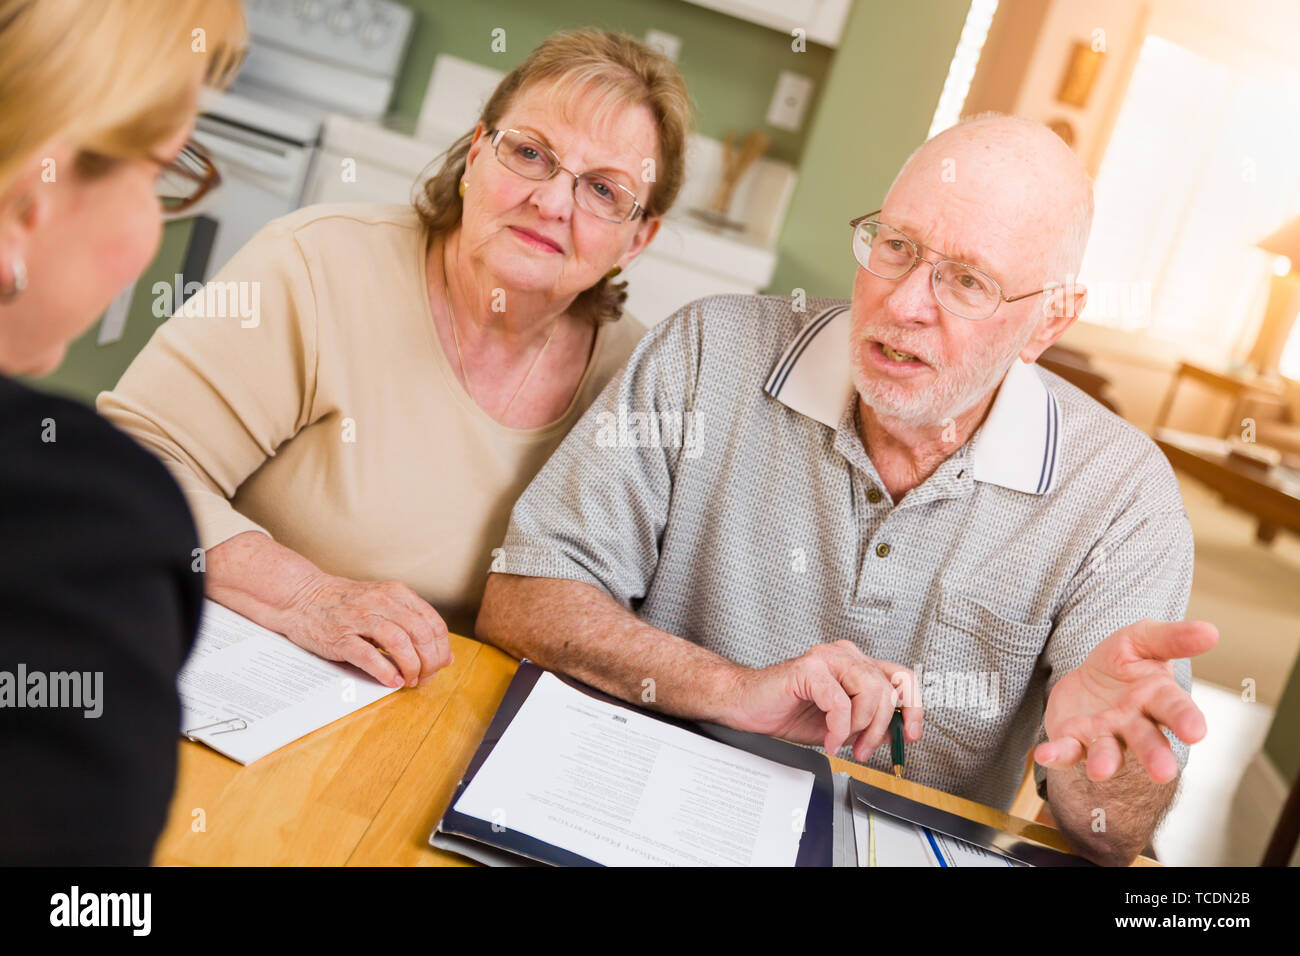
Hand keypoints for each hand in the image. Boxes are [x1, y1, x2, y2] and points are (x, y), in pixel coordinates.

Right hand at [280, 572, 452, 688]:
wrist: (302, 596)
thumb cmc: (345, 604)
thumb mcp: (385, 605)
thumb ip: (414, 626)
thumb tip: (446, 656)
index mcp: (397, 594)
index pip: (434, 624)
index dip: (441, 650)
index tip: (438, 665)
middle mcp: (382, 602)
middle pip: (422, 635)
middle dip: (430, 662)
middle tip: (425, 677)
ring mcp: (360, 619)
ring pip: (401, 644)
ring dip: (411, 668)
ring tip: (409, 680)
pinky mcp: (340, 637)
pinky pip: (369, 656)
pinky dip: (386, 672)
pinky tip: (392, 680)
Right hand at [726, 641, 921, 759]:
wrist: (747, 706)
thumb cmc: (786, 711)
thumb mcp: (838, 725)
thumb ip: (867, 724)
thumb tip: (895, 733)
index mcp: (855, 665)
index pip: (902, 677)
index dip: (914, 707)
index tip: (912, 734)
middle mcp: (845, 655)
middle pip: (888, 687)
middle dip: (881, 727)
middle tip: (864, 749)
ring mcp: (827, 657)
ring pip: (869, 691)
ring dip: (859, 727)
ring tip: (841, 741)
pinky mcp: (809, 668)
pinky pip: (839, 702)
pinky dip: (836, 728)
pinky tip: (826, 739)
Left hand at [1034, 619, 1217, 783]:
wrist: (1089, 681)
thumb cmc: (1126, 661)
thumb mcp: (1144, 639)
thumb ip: (1173, 637)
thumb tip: (1211, 631)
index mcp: (1157, 697)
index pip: (1176, 708)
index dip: (1186, 719)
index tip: (1196, 732)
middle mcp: (1135, 723)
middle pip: (1147, 741)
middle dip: (1155, 756)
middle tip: (1164, 773)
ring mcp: (1104, 735)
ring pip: (1108, 753)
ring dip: (1105, 762)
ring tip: (1100, 770)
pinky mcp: (1074, 740)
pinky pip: (1066, 750)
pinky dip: (1057, 754)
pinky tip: (1044, 754)